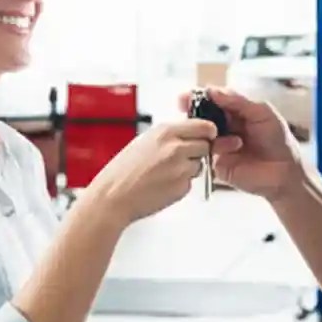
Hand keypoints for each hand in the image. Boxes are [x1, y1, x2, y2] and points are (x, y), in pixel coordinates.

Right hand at [84, 118, 226, 224]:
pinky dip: (182, 183)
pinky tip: (164, 183)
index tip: (208, 134)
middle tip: (184, 156)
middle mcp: (175, 148)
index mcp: (165, 132)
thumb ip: (168, 136)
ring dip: (190, 167)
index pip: (203, 126)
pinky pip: (191, 182)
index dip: (207, 132)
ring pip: (200, 164)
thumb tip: (186, 133)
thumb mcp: (144, 141)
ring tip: (167, 172)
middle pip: (206, 145)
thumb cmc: (122, 171)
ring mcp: (180, 168)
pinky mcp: (182, 187)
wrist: (113, 196)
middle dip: (199, 150)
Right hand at [177, 87, 303, 201]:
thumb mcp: (263, 113)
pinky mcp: (217, 164)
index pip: (213, 101)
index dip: (200, 97)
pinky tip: (218, 143)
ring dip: (203, 129)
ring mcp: (220, 146)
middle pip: (202, 117)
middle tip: (183, 106)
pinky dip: (207, 147)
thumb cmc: (279, 141)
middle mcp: (225, 128)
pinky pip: (204, 154)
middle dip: (192, 111)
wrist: (285, 172)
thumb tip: (213, 90)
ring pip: (200, 135)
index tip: (187, 96)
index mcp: (236, 113)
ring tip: (213, 128)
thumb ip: (239, 101)